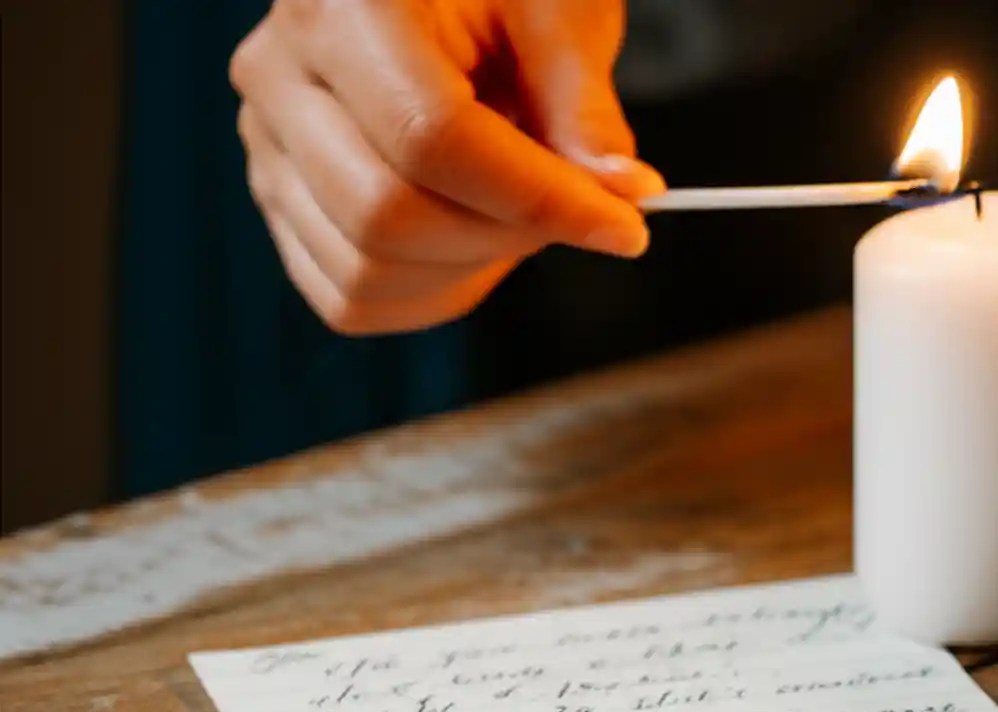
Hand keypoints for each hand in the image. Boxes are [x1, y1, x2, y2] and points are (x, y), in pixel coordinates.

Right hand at [230, 0, 664, 334]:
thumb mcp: (558, 9)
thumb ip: (583, 107)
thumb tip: (619, 197)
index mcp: (344, 6)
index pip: (431, 138)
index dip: (538, 199)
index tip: (626, 226)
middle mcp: (280, 76)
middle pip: (387, 216)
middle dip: (508, 237)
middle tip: (582, 213)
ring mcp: (269, 144)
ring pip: (365, 271)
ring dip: (472, 270)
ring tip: (523, 215)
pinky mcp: (282, 196)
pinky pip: (348, 295)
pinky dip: (431, 294)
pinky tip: (479, 245)